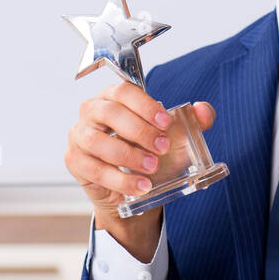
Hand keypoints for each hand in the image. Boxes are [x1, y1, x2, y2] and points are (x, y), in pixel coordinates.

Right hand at [64, 79, 214, 261]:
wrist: (134, 188)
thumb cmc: (150, 153)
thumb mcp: (175, 137)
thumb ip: (193, 121)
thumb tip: (203, 110)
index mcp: (114, 97)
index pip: (124, 91)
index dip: (145, 105)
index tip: (166, 123)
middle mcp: (92, 111)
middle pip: (110, 113)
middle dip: (139, 131)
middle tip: (162, 148)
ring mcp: (79, 135)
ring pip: (98, 142)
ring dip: (128, 156)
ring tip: (152, 169)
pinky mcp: (74, 161)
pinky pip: (94, 169)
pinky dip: (120, 179)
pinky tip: (139, 186)